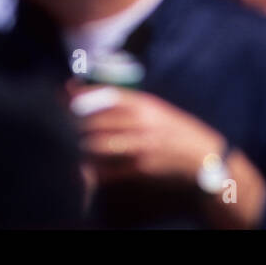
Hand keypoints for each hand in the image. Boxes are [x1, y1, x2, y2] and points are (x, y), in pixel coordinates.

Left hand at [76, 85, 220, 181]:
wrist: (202, 156)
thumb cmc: (176, 131)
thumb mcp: (157, 110)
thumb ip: (131, 104)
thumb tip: (99, 95)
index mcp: (145, 104)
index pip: (105, 94)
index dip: (80, 94)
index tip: (62, 93)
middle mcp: (142, 121)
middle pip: (96, 119)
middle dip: (76, 123)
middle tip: (64, 125)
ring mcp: (141, 145)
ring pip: (98, 144)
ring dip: (83, 147)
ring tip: (75, 147)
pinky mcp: (141, 167)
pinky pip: (108, 170)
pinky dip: (94, 171)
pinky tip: (88, 170)